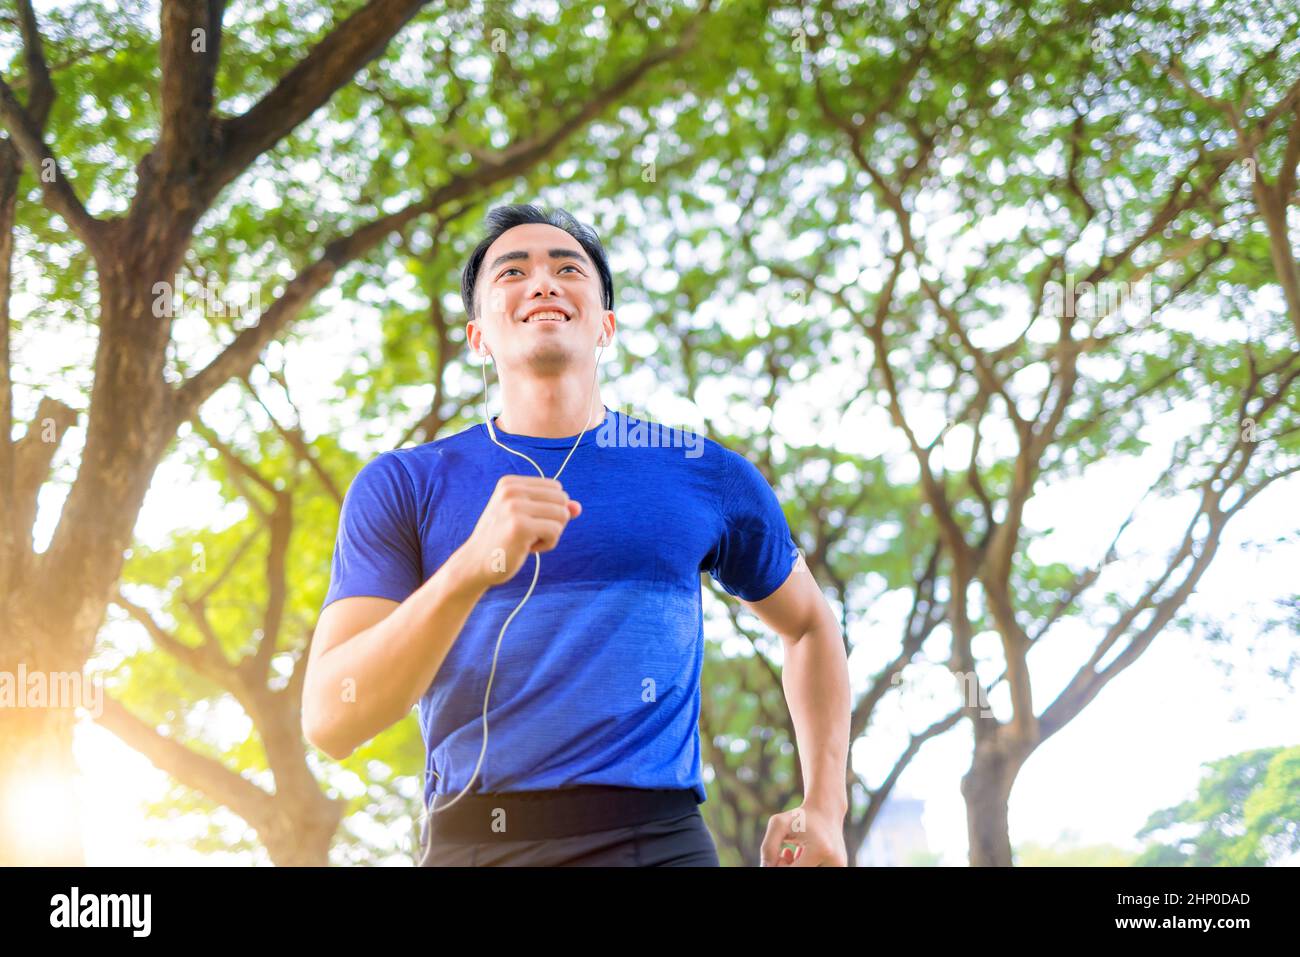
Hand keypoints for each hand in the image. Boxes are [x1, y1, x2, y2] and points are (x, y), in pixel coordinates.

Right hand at [460, 475, 581, 586]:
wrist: (475, 564)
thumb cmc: (504, 540)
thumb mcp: (528, 518)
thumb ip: (553, 509)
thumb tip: (578, 507)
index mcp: (510, 483)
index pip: (556, 488)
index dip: (549, 509)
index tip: (526, 522)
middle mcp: (512, 490)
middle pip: (562, 500)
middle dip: (553, 521)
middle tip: (529, 534)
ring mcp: (515, 507)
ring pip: (562, 515)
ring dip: (551, 534)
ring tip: (527, 540)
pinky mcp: (520, 526)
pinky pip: (556, 531)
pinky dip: (548, 544)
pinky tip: (527, 548)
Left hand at [760, 803, 847, 866]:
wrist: (826, 811)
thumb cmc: (800, 817)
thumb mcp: (778, 824)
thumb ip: (768, 847)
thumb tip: (766, 868)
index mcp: (820, 850)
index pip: (793, 872)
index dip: (780, 867)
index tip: (783, 852)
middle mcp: (835, 862)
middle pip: (802, 875)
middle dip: (789, 868)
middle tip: (786, 854)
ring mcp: (840, 867)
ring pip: (809, 874)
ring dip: (798, 868)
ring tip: (796, 854)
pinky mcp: (840, 868)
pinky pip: (816, 872)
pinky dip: (806, 867)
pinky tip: (803, 856)